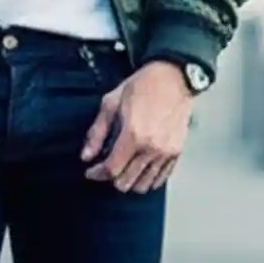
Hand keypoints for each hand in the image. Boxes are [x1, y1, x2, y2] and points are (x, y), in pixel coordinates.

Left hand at [80, 61, 193, 193]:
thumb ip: (97, 132)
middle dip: (111, 178)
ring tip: (123, 168)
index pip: (111, 169)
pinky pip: (160, 178)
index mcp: (133, 135)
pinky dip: (147, 179)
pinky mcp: (177, 152)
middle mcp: (151, 148)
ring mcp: (166, 152)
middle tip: (106, 167)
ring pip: (143, 185)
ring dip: (129, 181)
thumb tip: (86, 156)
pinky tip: (139, 169)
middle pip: (126, 182)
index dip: (97, 174)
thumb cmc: (142, 86)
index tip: (91, 171)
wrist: (173, 77)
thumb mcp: (111, 104)